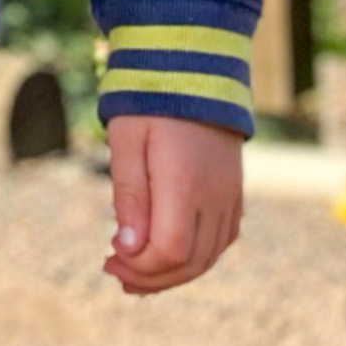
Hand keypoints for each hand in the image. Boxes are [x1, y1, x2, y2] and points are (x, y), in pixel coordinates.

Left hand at [102, 114, 243, 295]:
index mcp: (185, 182)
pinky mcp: (235, 192)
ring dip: (171, 273)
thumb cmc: (151, 102)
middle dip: (150, 278)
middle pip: (191, 264)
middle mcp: (215, 195)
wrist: (195, 67)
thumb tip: (128, 249)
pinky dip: (195, 257)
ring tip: (134, 269)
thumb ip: (128, 196)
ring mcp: (230, 195)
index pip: (171, 251)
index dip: (140, 266)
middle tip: (114, 269)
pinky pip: (222, 241)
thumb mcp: (126, 141)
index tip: (110, 254)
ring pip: (208, 258)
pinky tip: (167, 252)